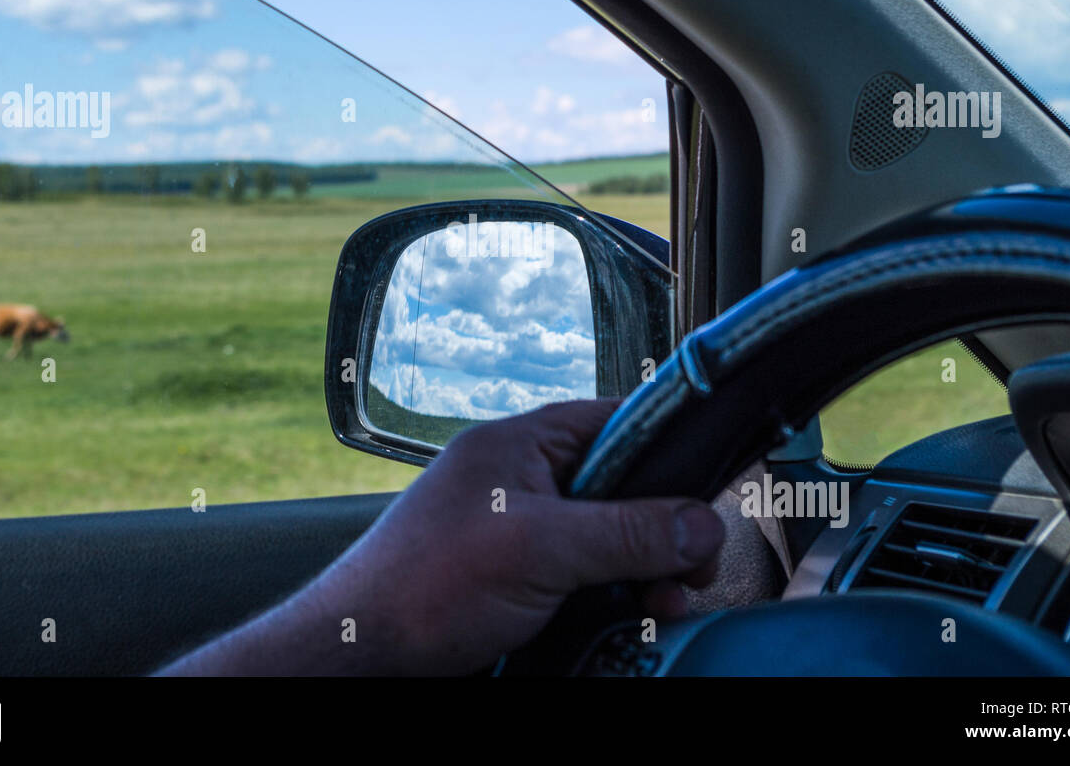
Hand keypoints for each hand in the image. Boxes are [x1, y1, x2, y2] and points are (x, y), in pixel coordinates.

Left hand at [159, 398, 724, 674]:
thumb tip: (703, 524)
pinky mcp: (519, 574)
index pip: (618, 419)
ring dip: (644, 572)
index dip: (670, 450)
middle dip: (663, 532)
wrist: (362, 650)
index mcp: (522, 442)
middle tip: (689, 575)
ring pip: (610, 537)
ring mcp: (521, 527)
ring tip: (659, 607)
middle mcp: (524, 477)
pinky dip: (614, 596)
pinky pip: (586, 574)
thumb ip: (627, 532)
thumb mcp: (541, 549)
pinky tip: (628, 619)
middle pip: (624, 487)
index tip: (708, 494)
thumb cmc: (424, 583)